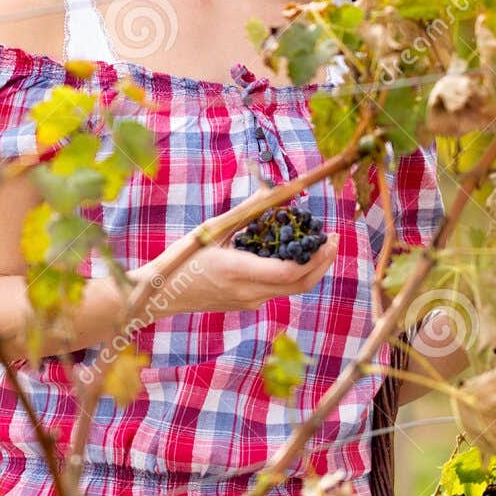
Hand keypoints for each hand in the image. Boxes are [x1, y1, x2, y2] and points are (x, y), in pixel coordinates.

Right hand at [129, 232, 339, 318]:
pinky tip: (290, 255)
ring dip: (311, 269)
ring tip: (319, 246)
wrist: (162, 294)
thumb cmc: (182, 258)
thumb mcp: (211, 230)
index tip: (328, 236)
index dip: (316, 256)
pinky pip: (278, 290)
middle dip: (323, 262)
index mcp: (238, 271)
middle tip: (333, 240)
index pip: (290, 271)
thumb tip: (273, 191)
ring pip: (292, 290)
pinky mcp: (246, 304)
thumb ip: (245, 212)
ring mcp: (248, 302)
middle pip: (300, 284)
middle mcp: (248, 292)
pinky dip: (292, 273)